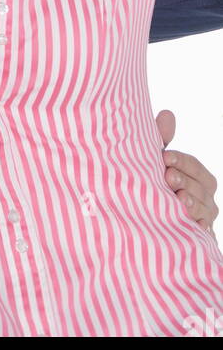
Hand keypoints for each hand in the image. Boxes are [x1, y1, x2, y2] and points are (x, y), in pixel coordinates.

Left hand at [156, 109, 218, 234]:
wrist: (144, 224)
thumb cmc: (155, 186)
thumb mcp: (156, 164)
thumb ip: (162, 139)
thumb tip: (168, 113)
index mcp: (198, 177)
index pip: (194, 166)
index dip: (181, 160)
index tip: (164, 156)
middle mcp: (205, 197)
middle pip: (201, 187)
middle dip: (185, 179)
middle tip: (168, 176)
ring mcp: (203, 217)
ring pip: (203, 208)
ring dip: (191, 201)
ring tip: (178, 198)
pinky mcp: (199, 236)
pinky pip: (202, 230)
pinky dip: (197, 225)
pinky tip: (189, 222)